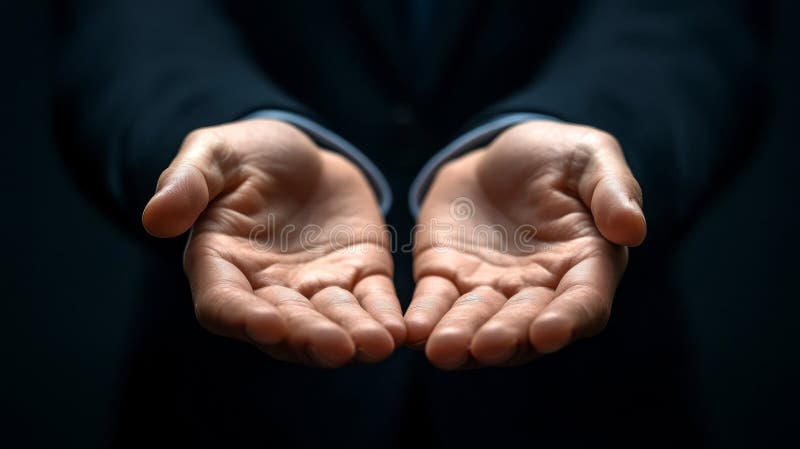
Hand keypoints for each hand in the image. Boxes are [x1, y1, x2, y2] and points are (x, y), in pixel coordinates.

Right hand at [142, 119, 404, 366]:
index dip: (242, 317)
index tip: (267, 325)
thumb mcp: (214, 154)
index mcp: (221, 263)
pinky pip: (371, 301)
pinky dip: (384, 317)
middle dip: (310, 336)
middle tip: (337, 348)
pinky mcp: (358, 275)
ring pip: (332, 321)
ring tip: (378, 345)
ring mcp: (316, 287)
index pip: (223, 302)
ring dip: (353, 336)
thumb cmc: (248, 154)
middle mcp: (267, 288)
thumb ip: (187, 182)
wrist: (303, 153)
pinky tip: (401, 332)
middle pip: (285, 324)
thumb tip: (155, 219)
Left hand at [405, 121, 645, 368]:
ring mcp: (489, 288)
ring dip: (461, 338)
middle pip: (525, 322)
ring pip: (477, 322)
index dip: (568, 319)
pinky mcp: (447, 277)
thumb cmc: (557, 156)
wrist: (499, 154)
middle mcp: (538, 289)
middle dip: (506, 335)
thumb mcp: (591, 157)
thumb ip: (613, 190)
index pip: (583, 302)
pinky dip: (424, 318)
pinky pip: (434, 302)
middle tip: (486, 345)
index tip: (548, 332)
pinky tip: (410, 332)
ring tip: (443, 350)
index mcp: (584, 265)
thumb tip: (633, 229)